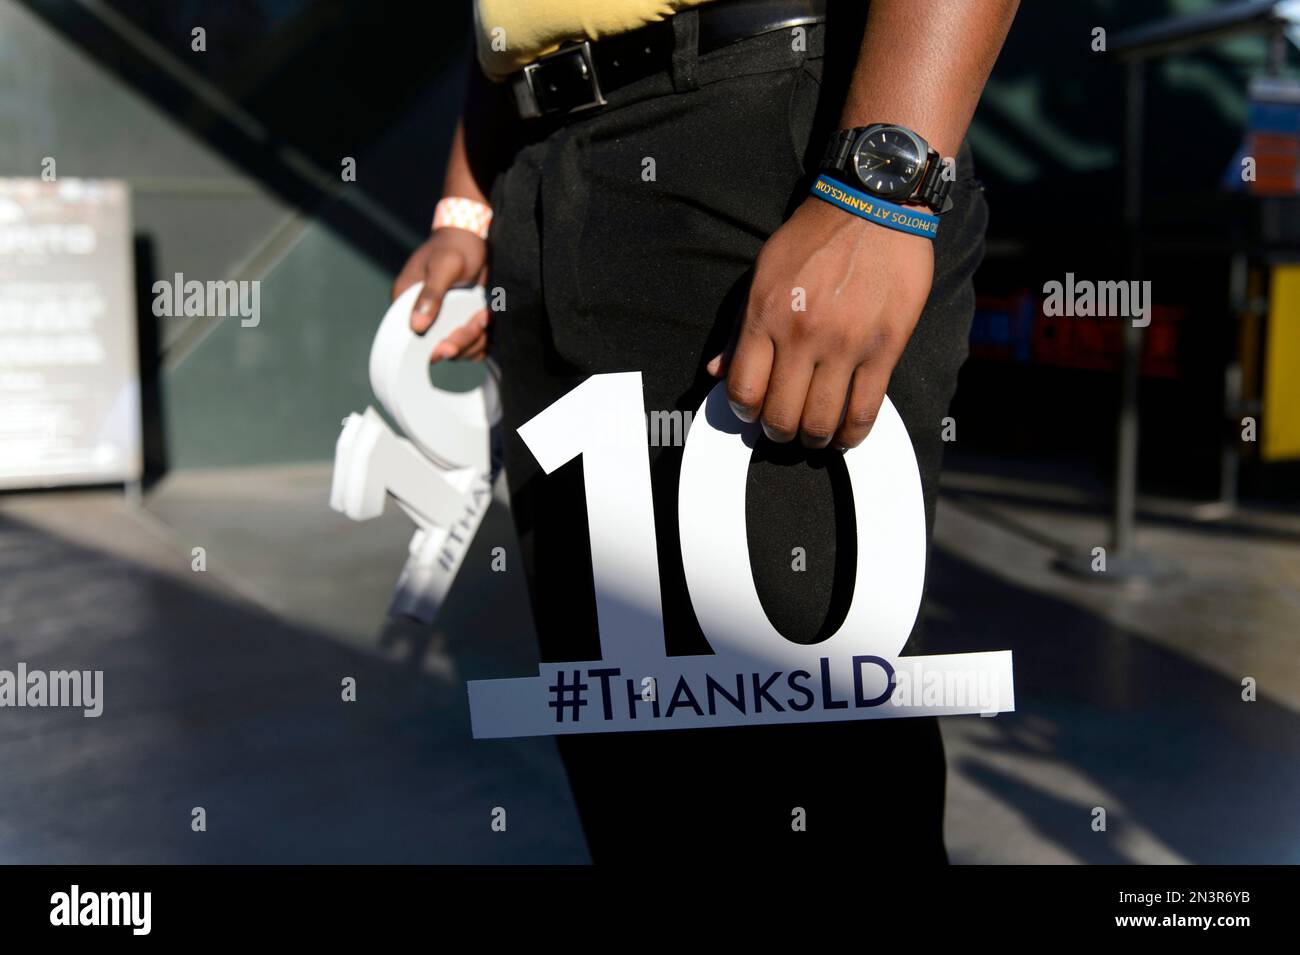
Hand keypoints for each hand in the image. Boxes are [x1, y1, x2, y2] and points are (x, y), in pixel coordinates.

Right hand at [392, 228, 489, 362]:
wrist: (472, 237)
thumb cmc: (455, 246)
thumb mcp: (444, 266)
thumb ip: (432, 294)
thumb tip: (416, 326)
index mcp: (405, 302)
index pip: (410, 340)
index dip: (429, 349)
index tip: (448, 349)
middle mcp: (420, 315)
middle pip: (436, 348)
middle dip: (460, 341)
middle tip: (481, 320)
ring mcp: (440, 320)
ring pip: (456, 349)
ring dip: (474, 339)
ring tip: (485, 315)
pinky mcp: (457, 321)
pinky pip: (468, 345)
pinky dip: (480, 340)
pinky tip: (486, 320)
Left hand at [708, 198, 933, 449]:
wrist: (875, 205)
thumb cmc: (814, 238)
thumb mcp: (762, 273)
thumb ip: (738, 327)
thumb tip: (716, 372)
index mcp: (765, 316)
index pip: (743, 391)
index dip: (745, 414)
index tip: (754, 413)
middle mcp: (801, 334)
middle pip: (781, 415)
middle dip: (778, 432)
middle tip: (785, 429)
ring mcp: (845, 343)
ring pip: (822, 420)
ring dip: (814, 439)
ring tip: (815, 435)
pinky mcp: (884, 347)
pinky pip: (865, 409)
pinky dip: (853, 434)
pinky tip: (847, 435)